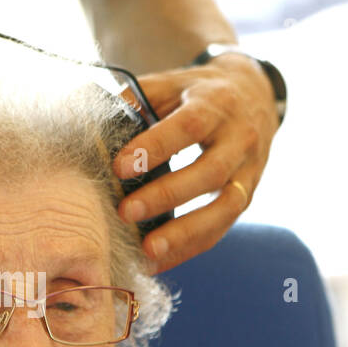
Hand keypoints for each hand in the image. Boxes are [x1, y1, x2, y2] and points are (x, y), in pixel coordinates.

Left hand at [112, 52, 278, 272]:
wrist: (254, 93)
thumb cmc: (197, 92)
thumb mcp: (171, 85)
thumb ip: (138, 99)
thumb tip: (94, 120)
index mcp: (217, 104)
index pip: (189, 126)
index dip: (156, 147)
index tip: (119, 168)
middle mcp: (240, 139)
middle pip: (210, 172)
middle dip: (167, 195)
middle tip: (126, 212)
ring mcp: (249, 171)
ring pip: (225, 207)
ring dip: (185, 233)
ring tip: (147, 250)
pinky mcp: (247, 196)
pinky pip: (222, 229)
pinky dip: (189, 248)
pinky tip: (158, 261)